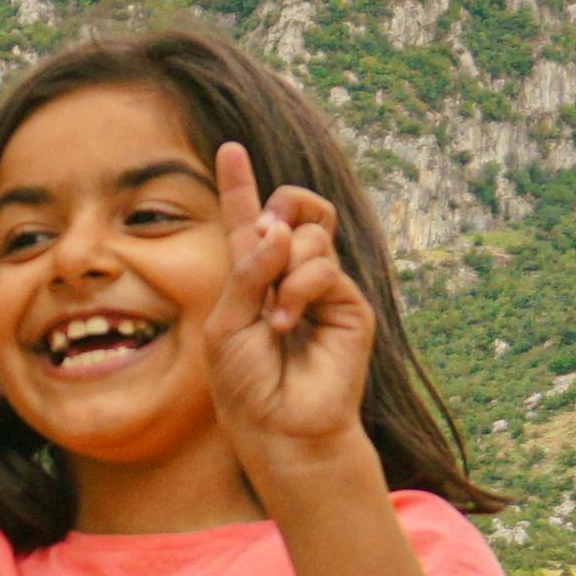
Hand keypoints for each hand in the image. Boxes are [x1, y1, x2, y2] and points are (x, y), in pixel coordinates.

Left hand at [203, 140, 371, 459]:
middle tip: (267, 238)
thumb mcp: (227, 323)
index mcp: (251, 276)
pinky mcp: (349, 304)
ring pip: (310, 234)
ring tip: (276, 316)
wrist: (281, 426)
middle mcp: (288, 274)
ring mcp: (322, 287)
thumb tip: (282, 228)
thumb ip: (248, 271)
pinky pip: (324, 266)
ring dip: (286, 267)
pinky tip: (288, 324)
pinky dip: (300, 289)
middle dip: (281, 206)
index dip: (239, 185)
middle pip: (294, 207)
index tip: (229, 149)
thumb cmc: (245, 383)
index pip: (247, 221)